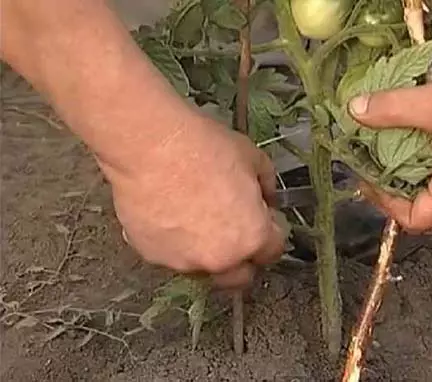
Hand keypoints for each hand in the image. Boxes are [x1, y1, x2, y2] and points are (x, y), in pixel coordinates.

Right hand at [99, 106, 284, 288]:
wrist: (150, 146)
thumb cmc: (201, 148)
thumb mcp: (252, 158)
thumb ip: (266, 186)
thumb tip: (267, 197)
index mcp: (252, 237)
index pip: (273, 251)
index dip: (271, 233)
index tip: (263, 221)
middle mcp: (221, 259)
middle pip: (240, 276)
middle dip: (242, 257)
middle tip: (235, 230)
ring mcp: (184, 262)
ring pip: (204, 268)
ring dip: (207, 252)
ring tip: (197, 219)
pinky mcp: (153, 256)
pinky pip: (172, 256)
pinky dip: (176, 243)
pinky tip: (171, 215)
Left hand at [348, 38, 431, 233]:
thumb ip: (391, 109)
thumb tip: (356, 110)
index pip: (418, 220)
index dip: (387, 206)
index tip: (369, 181)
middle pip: (431, 212)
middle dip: (399, 198)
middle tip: (377, 176)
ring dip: (413, 180)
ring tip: (391, 158)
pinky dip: (428, 163)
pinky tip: (415, 139)